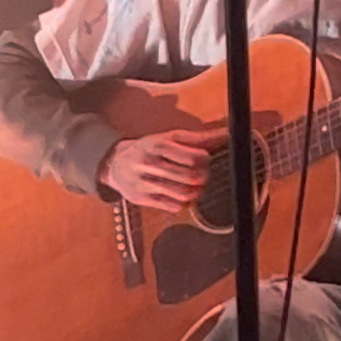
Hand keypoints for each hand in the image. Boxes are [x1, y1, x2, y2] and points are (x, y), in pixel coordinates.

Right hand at [99, 129, 216, 211]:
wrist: (114, 163)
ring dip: (196, 192)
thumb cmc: (148, 148)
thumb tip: (226, 134)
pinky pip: (172, 206)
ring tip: (195, 187)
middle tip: (203, 176)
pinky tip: (182, 197)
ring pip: (183, 194)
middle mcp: (150, 163)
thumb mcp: (169, 138)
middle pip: (190, 177)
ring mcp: (145, 182)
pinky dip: (183, 203)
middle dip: (203, 178)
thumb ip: (197, 138)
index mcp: (159, 145)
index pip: (194, 157)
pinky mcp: (141, 198)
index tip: (205, 161)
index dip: (205, 161)